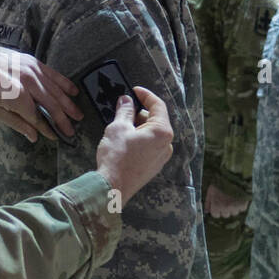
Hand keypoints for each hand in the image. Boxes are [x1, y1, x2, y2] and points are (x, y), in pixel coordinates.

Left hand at [0, 39, 82, 142]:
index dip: (47, 128)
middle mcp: (27, 81)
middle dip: (62, 120)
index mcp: (16, 96)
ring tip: (78, 116)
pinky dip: (64, 84)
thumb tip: (34, 136)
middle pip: (51, 104)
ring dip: (68, 104)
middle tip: (71, 131)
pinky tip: (74, 93)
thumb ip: (16, 123)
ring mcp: (32, 69)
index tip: (54, 137)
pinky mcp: (33, 61)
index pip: (37, 117)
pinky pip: (53, 74)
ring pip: (56, 90)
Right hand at [95, 86, 173, 203]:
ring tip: (120, 125)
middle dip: (139, 112)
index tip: (134, 90)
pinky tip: (124, 140)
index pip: (158, 105)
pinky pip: (148, 146)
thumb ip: (124, 111)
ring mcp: (161, 157)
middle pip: (155, 120)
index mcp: (162, 132)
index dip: (145, 95)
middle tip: (122, 108)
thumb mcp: (118, 127)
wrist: (112, 187)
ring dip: (138, 126)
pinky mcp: (153, 167)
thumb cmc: (117, 157)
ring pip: (151, 134)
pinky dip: (139, 139)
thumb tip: (126, 101)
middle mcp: (166, 144)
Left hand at [204, 183, 248, 217]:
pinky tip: (238, 198)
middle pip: (225, 215)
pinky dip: (240, 205)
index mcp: (217, 206)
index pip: (215, 215)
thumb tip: (206, 211)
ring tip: (232, 199)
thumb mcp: (210, 191)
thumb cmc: (220, 183)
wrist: (234, 176)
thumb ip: (208, 202)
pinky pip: (241, 209)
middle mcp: (226, 209)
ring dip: (233, 208)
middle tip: (225, 201)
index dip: (216, 210)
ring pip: (234, 213)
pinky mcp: (244, 205)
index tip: (217, 205)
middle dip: (224, 209)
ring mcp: (235, 208)